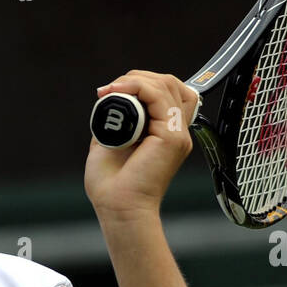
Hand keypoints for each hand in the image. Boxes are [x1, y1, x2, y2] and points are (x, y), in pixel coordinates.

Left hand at [85, 70, 197, 223]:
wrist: (118, 208)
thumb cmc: (111, 185)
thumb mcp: (109, 142)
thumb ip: (115, 120)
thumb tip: (109, 98)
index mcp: (166, 133)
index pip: (167, 93)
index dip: (141, 83)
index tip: (110, 93)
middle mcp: (176, 131)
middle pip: (170, 83)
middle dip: (137, 78)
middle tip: (108, 90)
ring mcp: (177, 133)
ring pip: (167, 85)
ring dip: (135, 81)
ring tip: (111, 91)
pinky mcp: (172, 137)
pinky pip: (160, 96)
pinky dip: (138, 87)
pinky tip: (118, 91)